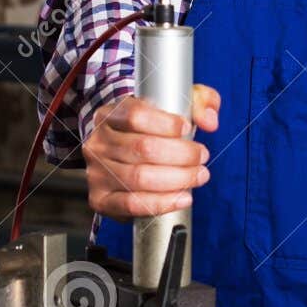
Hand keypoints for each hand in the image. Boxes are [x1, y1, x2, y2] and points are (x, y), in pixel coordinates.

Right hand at [83, 84, 219, 218]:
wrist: (119, 160)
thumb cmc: (148, 132)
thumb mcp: (171, 106)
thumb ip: (198, 101)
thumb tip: (209, 119)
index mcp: (109, 115)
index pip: (135, 115)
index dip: (166, 123)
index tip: (187, 128)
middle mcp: (98, 143)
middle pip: (143, 148)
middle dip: (182, 154)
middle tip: (201, 156)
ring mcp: (97, 173)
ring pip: (140, 177)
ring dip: (178, 178)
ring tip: (199, 175)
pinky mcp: (101, 199)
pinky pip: (132, 204)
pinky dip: (162, 203)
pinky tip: (183, 197)